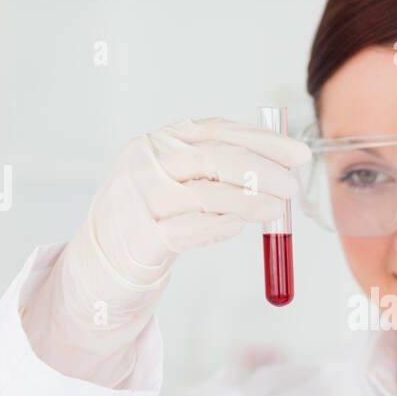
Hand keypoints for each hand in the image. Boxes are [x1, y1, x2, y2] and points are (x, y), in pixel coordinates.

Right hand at [21, 118, 310, 386]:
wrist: (99, 263)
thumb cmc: (149, 218)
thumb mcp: (177, 182)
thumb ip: (218, 171)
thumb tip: (279, 170)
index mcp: (160, 141)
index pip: (218, 132)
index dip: (263, 141)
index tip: (297, 155)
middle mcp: (145, 163)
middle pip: (214, 158)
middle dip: (261, 170)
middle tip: (292, 185)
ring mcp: (138, 199)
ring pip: (204, 194)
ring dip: (248, 202)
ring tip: (276, 210)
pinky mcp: (138, 238)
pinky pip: (186, 230)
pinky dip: (217, 227)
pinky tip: (238, 227)